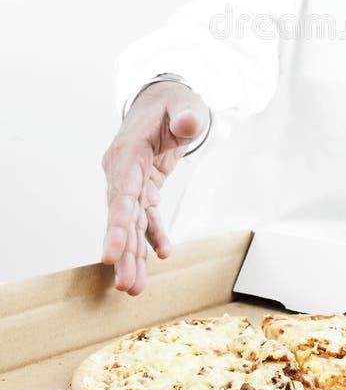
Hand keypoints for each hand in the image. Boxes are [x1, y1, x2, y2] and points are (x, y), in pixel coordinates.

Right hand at [101, 80, 209, 294]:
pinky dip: (153, 236)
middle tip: (126, 284)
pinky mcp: (143, 188)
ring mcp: (130, 181)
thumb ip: (186, 116)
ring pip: (131, 223)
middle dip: (123, 252)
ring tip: (133, 287)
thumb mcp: (184, 104)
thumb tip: (190, 123)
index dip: (117, 225)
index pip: (121, 193)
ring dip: (133, 255)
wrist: (164, 102)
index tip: (111, 254)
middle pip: (121, 216)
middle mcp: (123, 170)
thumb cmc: (173, 103)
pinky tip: (161, 254)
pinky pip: (146, 218)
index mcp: (128, 152)